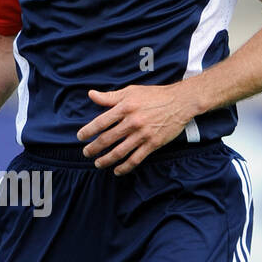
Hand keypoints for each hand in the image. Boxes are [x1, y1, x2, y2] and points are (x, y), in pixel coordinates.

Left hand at [77, 83, 193, 174]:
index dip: (88, 131)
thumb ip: (110, 97)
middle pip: (107, 139)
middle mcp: (132, 122)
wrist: (180, 102)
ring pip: (119, 152)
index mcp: (125, 107)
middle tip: (86, 153)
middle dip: (94, 148)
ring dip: (105, 160)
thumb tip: (91, 94)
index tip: (80, 137)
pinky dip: (125, 167)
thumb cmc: (154, 95)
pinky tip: (117, 170)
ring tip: (97, 163)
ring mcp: (143, 135)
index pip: (101, 122)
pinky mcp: (153, 144)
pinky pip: (136, 159)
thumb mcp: (131, 91)